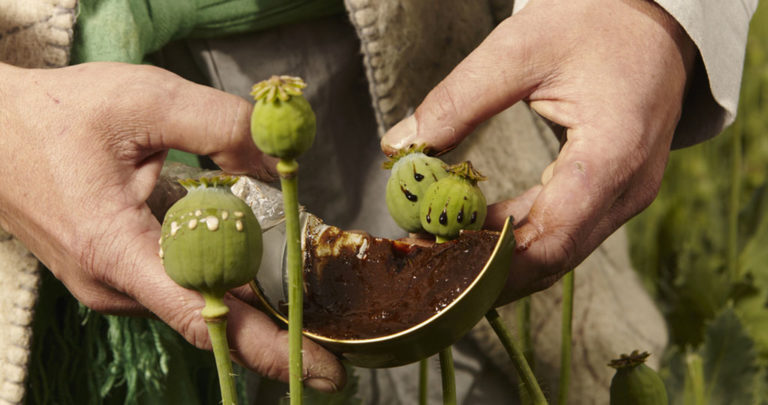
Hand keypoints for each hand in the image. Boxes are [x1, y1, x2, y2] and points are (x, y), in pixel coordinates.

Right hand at [0, 62, 343, 390]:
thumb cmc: (58, 115)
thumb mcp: (145, 99)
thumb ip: (221, 125)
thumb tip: (278, 165)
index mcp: (115, 250)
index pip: (205, 317)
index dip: (270, 348)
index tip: (324, 372)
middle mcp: (112, 285)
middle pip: (212, 313)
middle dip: (275, 316)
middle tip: (335, 316)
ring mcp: (109, 286)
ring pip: (196, 296)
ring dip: (246, 286)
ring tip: (296, 267)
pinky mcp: (112, 274)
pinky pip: (176, 282)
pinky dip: (215, 271)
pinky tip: (242, 246)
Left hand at [381, 0, 695, 302]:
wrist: (653, 16)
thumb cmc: (596, 21)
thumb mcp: (520, 48)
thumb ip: (458, 100)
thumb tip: (399, 147)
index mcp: (614, 156)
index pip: (549, 240)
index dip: (489, 262)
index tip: (435, 257)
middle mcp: (628, 190)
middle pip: (551, 257)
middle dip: (485, 267)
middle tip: (425, 258)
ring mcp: (624, 195)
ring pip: (556, 251)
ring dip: (497, 256)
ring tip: (439, 245)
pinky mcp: (613, 192)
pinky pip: (561, 229)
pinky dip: (516, 235)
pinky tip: (473, 228)